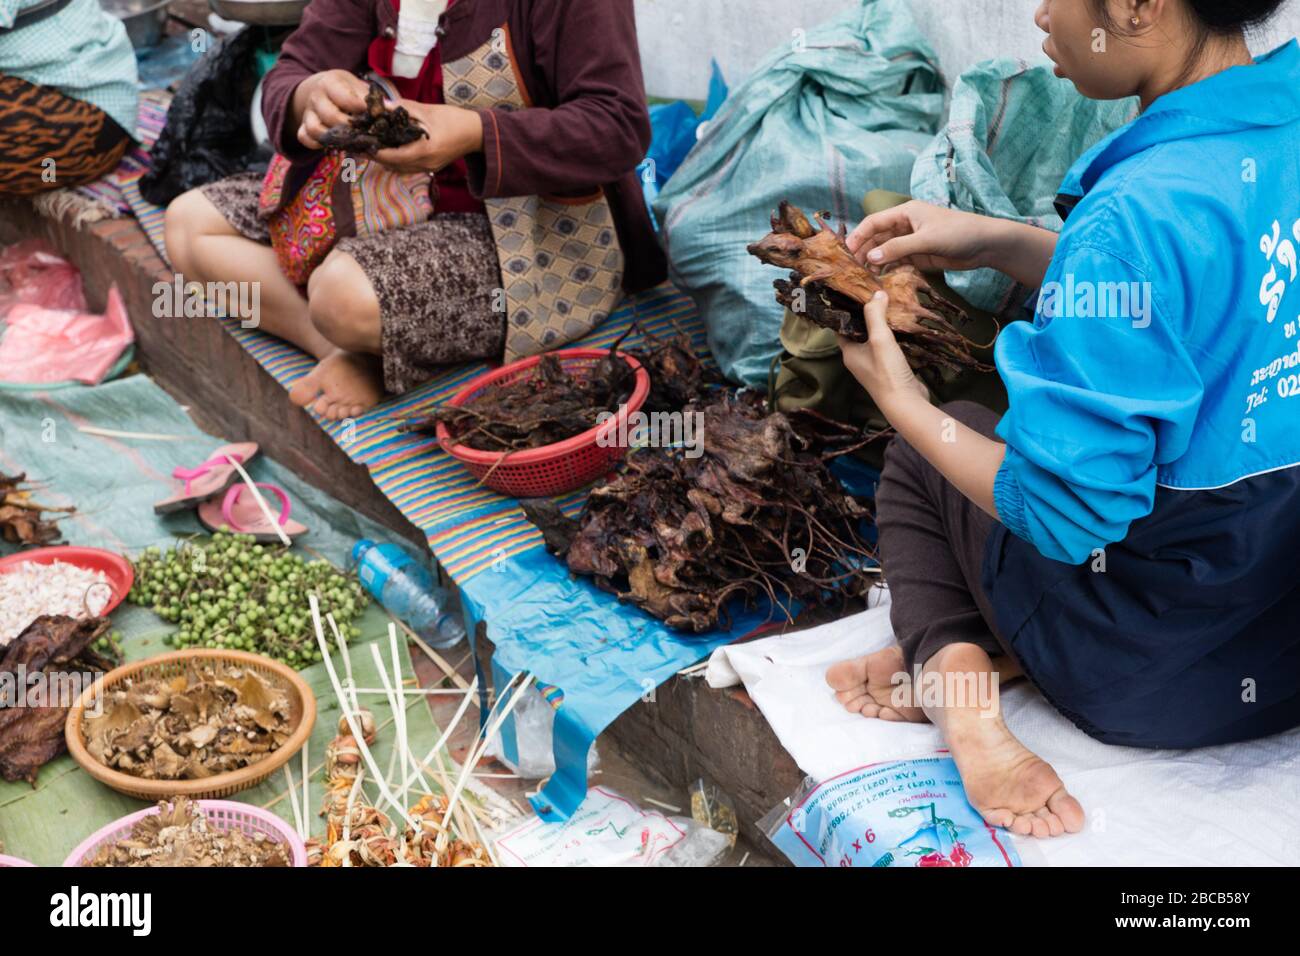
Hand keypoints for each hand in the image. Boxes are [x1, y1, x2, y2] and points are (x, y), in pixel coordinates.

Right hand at [293, 70, 370, 149]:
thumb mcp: (358, 87)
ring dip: (335, 139)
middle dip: (352, 129)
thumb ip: (372, 99)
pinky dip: (316, 144)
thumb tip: (391, 110)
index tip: (375, 115)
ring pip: (315, 129)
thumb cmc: (347, 90)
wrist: (321, 89)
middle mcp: (316, 96)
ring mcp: (308, 112)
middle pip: (332, 117)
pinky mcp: (303, 125)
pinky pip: (304, 138)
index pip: (347, 99)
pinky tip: (333, 144)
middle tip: (366, 133)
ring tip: (351, 141)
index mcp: (331, 82)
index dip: (362, 109)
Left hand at [372, 101, 483, 173]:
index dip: (375, 152)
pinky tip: (389, 150)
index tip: (361, 144)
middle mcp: (425, 164)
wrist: (476, 133)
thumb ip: (404, 108)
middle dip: (376, 156)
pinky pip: (408, 167)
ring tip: (371, 147)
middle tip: (360, 146)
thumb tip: (382, 105)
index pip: (392, 156)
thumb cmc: (454, 120)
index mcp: (424, 151)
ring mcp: (428, 168)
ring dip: (385, 160)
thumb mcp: (428, 110)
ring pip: (400, 168)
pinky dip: (396, 160)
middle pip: (393, 165)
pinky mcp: (431, 167)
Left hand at [838, 291, 928, 415]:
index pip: (841, 327)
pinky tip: (901, 325)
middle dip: (866, 316)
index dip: (846, 312)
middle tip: (875, 296)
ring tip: (888, 305)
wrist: (906, 402)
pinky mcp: (889, 369)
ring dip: (881, 326)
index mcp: (849, 352)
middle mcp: (858, 359)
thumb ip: (875, 315)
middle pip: (858, 332)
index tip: (855, 294)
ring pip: (874, 340)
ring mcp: (873, 366)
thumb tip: (876, 293)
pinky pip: (887, 348)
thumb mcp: (879, 338)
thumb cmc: (887, 371)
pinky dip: (892, 337)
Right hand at [846, 200, 998, 272]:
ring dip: (873, 262)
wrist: (985, 245)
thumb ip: (898, 248)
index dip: (858, 235)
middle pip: (876, 238)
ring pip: (885, 251)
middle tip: (849, 269)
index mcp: (905, 213)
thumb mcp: (926, 239)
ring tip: (861, 277)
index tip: (845, 251)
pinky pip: (896, 262)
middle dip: (863, 251)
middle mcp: (905, 226)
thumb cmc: (958, 233)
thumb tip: (870, 257)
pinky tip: (878, 279)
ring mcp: (911, 242)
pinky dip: (887, 270)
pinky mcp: (918, 256)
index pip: (874, 222)